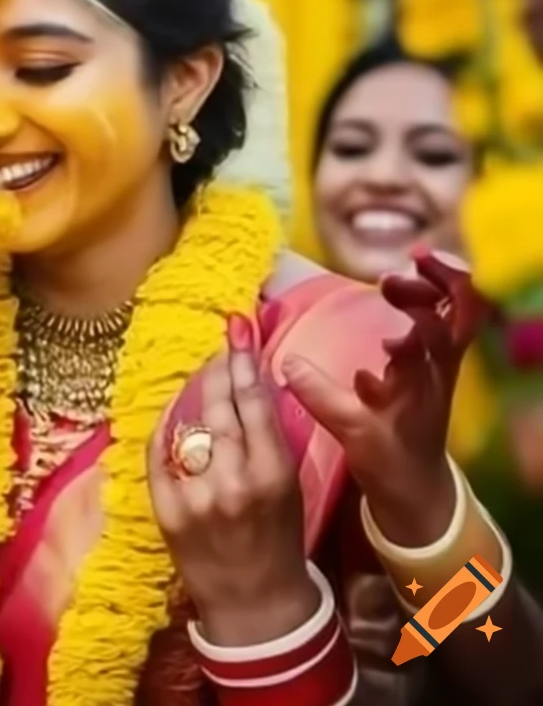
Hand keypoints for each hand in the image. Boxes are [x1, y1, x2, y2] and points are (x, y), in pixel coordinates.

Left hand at [148, 314, 318, 645]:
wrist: (256, 604)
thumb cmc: (279, 538)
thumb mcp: (288, 486)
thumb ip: (269, 437)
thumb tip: (252, 380)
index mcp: (273, 475)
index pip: (255, 403)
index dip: (245, 360)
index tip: (239, 327)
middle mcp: (234, 482)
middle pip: (220, 407)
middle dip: (220, 366)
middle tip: (223, 339)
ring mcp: (196, 496)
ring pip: (189, 424)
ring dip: (194, 392)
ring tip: (204, 373)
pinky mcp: (167, 509)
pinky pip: (159, 451)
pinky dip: (166, 426)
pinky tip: (175, 410)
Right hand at [282, 251, 486, 546]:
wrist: (415, 488)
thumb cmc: (387, 460)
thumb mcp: (351, 432)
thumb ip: (321, 396)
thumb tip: (289, 361)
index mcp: (423, 382)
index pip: (435, 334)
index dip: (415, 309)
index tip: (382, 296)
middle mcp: (441, 368)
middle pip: (463, 313)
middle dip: (433, 285)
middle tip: (390, 276)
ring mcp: (443, 365)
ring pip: (462, 313)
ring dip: (439, 285)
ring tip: (411, 263)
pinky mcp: (437, 365)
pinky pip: (449, 320)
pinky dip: (435, 296)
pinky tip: (406, 285)